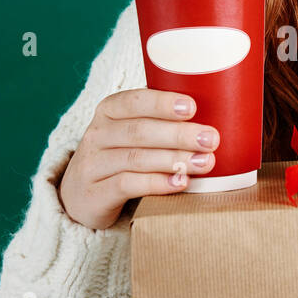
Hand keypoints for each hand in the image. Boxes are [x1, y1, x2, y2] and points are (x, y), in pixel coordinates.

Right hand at [58, 88, 219, 229]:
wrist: (79, 195)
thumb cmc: (119, 157)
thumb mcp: (130, 133)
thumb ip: (161, 123)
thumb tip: (218, 115)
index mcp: (109, 111)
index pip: (133, 101)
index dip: (162, 103)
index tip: (192, 107)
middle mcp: (97, 134)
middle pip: (140, 131)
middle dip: (178, 134)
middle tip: (210, 139)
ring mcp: (93, 165)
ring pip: (136, 158)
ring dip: (174, 159)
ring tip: (204, 162)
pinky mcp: (94, 194)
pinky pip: (127, 185)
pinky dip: (157, 183)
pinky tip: (180, 182)